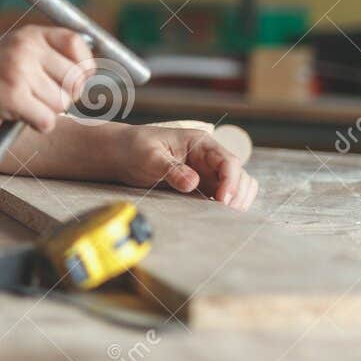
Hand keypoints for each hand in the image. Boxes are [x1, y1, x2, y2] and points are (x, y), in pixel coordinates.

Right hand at [0, 26, 92, 132]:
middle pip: (75, 80)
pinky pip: (47, 120)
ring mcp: (19, 71)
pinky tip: (20, 116)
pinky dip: (38, 125)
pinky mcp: (12, 96)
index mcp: (30, 34)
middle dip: (66, 95)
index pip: (78, 45)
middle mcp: (27, 48)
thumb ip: (46, 53)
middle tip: (44, 97)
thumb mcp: (13, 48)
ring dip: (47, 111)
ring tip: (23, 104)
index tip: (74, 79)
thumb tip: (88, 72)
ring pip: (62, 104)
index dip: (84, 66)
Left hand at [105, 123, 258, 209]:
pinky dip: (224, 206)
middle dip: (237, 194)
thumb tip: (193, 183)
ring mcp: (206, 173)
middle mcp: (209, 158)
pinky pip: (221, 197)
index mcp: (200, 144)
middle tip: (223, 213)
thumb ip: (171, 168)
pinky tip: (213, 216)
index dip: (231, 181)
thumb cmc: (134, 148)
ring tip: (220, 216)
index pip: (228, 161)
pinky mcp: (201, 187)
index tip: (223, 200)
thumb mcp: (149, 155)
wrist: (120, 153)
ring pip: (236, 187)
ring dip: (235, 201)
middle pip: (239, 176)